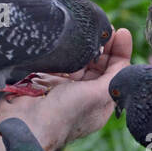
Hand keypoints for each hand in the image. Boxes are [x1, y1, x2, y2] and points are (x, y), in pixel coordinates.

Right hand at [0, 27, 132, 150]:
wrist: (26, 124)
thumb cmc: (65, 114)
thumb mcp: (98, 96)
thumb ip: (114, 78)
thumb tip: (124, 61)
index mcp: (100, 102)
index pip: (116, 73)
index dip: (120, 52)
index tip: (121, 32)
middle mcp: (84, 94)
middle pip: (99, 64)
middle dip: (103, 45)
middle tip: (104, 26)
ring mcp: (65, 87)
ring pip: (79, 61)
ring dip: (85, 45)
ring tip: (88, 27)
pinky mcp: (46, 80)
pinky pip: (59, 61)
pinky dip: (65, 50)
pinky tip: (68, 38)